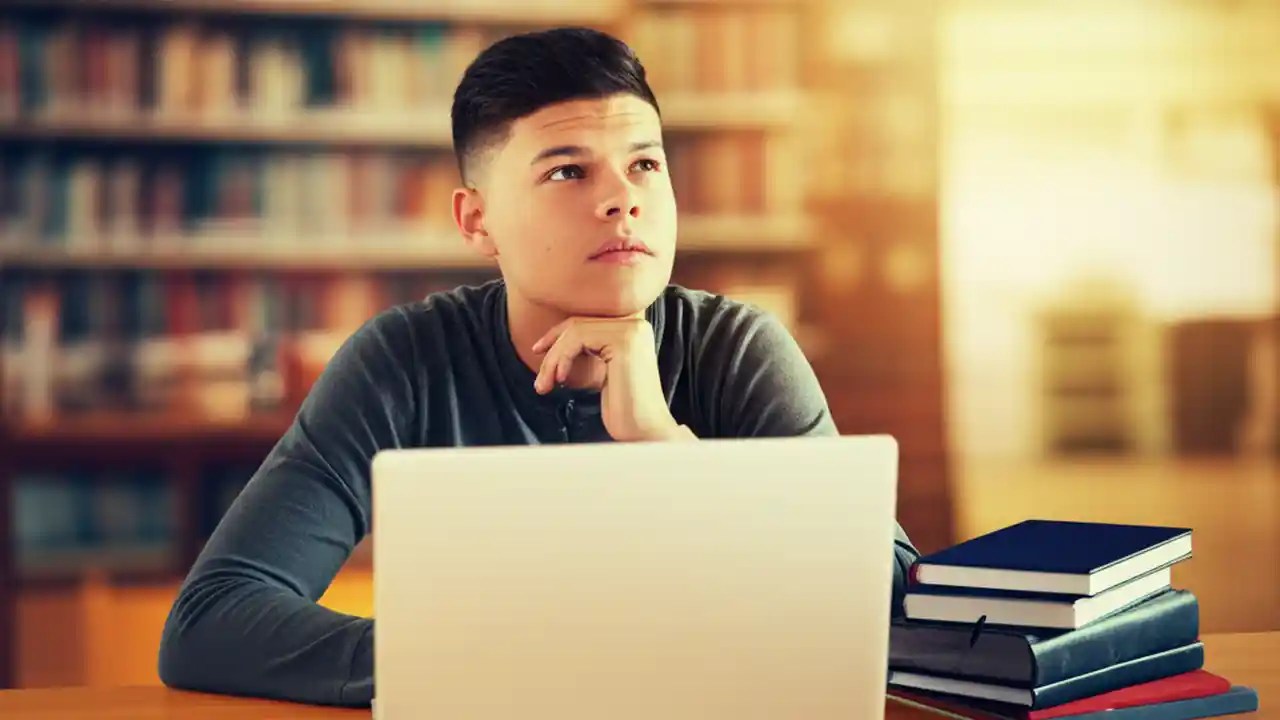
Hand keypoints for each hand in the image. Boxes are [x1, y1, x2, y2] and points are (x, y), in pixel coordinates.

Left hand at [531, 317, 694, 441]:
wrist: (644, 433)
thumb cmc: (624, 411)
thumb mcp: (605, 374)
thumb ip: (592, 353)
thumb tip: (556, 342)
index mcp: (633, 330)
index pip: (586, 323)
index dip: (557, 335)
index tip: (538, 352)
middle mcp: (636, 324)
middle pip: (578, 325)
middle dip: (552, 350)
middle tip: (540, 380)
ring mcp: (631, 330)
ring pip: (575, 331)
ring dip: (552, 359)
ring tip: (544, 386)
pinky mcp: (623, 341)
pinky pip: (578, 338)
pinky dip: (562, 357)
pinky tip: (560, 380)